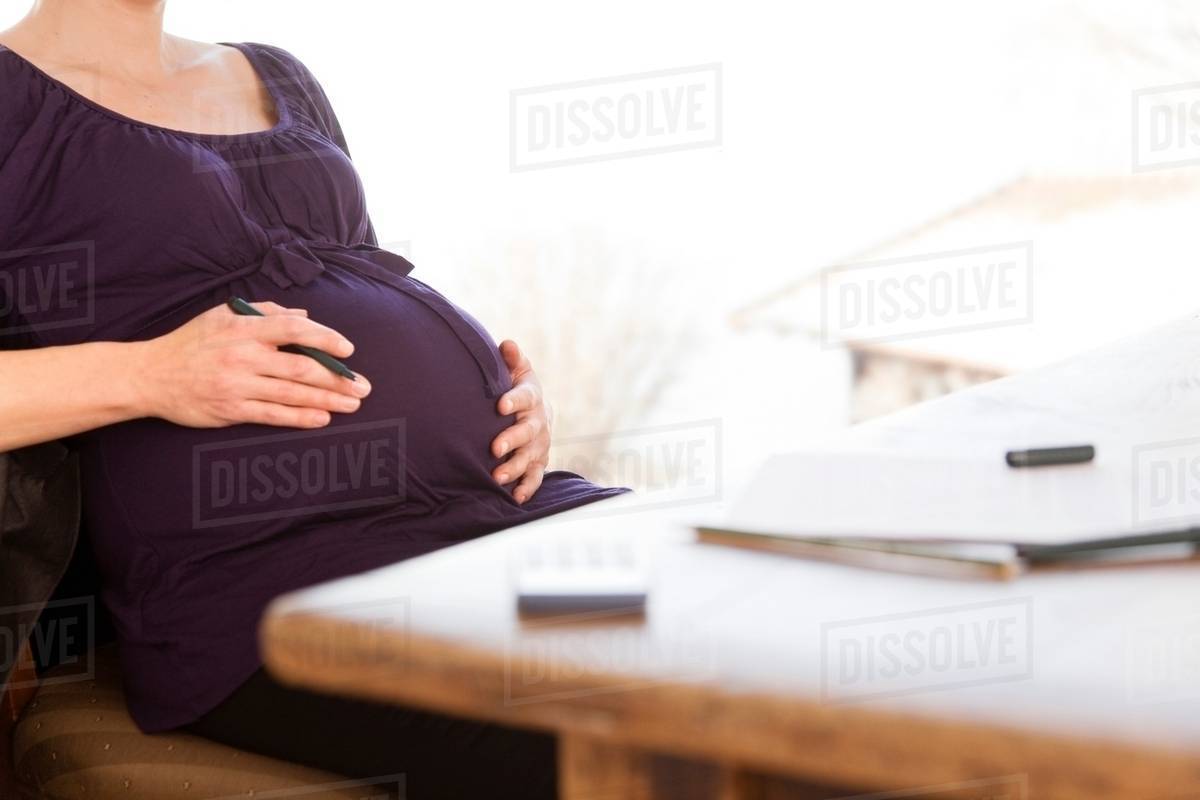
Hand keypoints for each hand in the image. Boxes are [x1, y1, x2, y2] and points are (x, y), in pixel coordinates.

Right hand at [131, 301, 370, 428]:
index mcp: (244, 329)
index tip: (348, 350)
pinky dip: (301, 417)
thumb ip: (265, 313)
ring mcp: (237, 385)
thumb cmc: (191, 342)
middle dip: (338, 378)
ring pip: (292, 394)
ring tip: (352, 404)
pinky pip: (273, 415)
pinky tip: (322, 418)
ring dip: (328, 400)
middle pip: (301, 368)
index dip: (326, 339)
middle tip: (363, 386)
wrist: (150, 375)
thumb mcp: (223, 316)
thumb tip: (303, 316)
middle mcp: (243, 356)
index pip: (295, 330)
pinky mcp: (231, 410)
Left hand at [491, 340, 550, 503]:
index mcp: (531, 397)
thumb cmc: (515, 388)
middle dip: (513, 440)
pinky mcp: (539, 462)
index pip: (525, 397)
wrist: (534, 411)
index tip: (500, 405)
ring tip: (497, 476)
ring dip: (515, 467)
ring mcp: (540, 444)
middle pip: (528, 431)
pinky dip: (527, 487)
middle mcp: (538, 421)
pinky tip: (514, 497)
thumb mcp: (516, 370)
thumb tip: (507, 345)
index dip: (514, 400)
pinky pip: (536, 477)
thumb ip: (512, 360)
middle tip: (495, 448)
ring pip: (531, 457)